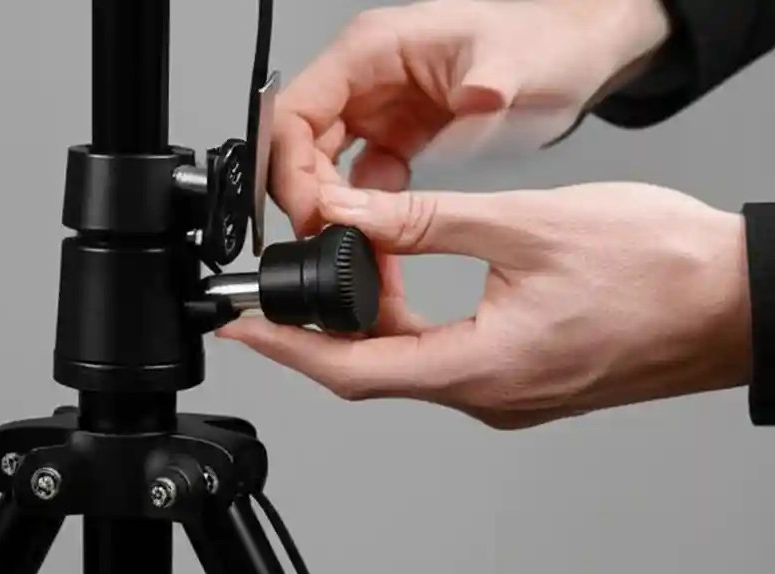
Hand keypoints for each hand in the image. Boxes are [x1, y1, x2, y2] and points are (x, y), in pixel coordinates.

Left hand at [220, 183, 751, 428]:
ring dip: (373, 323)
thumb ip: (429, 223)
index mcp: (483, 369)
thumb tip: (355, 218)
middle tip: (289, 286)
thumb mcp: (528, 226)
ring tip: (354, 265)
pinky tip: (411, 285)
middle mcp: (491, 397)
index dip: (288, 352)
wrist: (743, 303)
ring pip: (412, 367)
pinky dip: (415, 327)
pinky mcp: (529, 382)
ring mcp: (511, 396)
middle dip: (322, 330)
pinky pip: (449, 362)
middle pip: (374, 375)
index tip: (243, 331)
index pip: (353, 373)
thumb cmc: (664, 269)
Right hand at [272, 0, 671, 232]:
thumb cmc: (546, 39)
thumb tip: (476, 97)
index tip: (309, 212)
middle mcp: (364, 77)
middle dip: (304, 195)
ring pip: (319, 163)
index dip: (289, 167)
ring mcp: (375, 106)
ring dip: (329, 206)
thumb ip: (491, 82)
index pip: (295, 112)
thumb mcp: (518, 62)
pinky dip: (362, 209)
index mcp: (372, 49)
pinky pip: (357, 177)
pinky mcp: (393, 133)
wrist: (577, 51)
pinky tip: (381, 234)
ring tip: (351, 242)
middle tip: (326, 237)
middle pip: (297, 143)